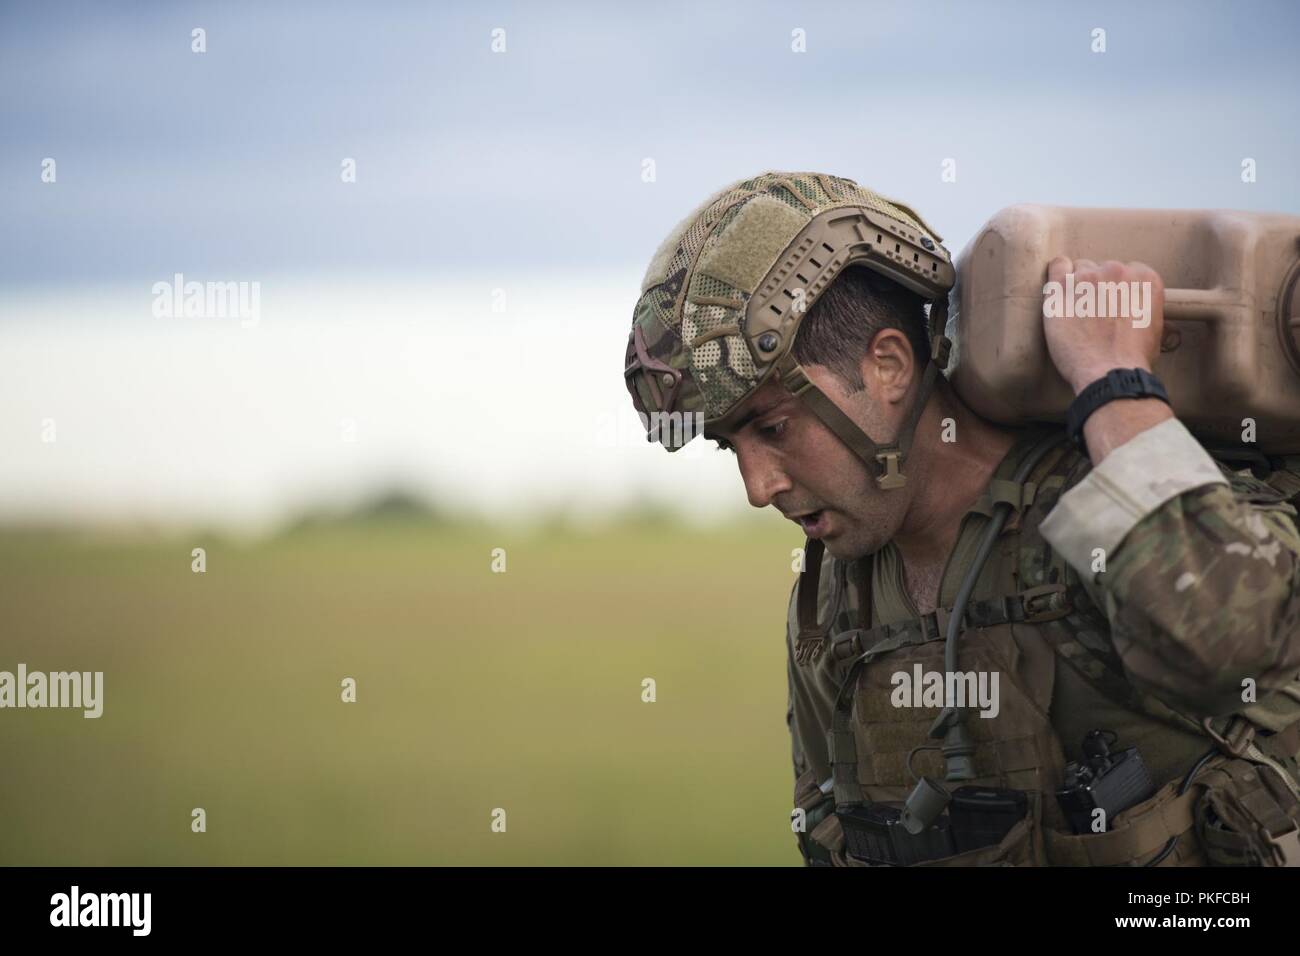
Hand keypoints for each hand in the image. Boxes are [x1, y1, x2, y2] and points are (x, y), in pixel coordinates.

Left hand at [1042, 256, 1163, 393]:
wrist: (1109, 372)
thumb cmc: (1132, 358)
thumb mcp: (1155, 329)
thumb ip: (1148, 309)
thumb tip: (1143, 311)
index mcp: (1144, 278)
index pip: (1127, 270)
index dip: (1117, 289)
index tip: (1111, 305)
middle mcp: (1118, 271)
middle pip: (1102, 268)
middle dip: (1097, 287)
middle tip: (1092, 313)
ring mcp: (1088, 277)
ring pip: (1080, 269)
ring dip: (1077, 285)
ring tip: (1075, 311)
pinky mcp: (1062, 287)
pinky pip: (1057, 266)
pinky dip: (1057, 275)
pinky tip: (1058, 292)